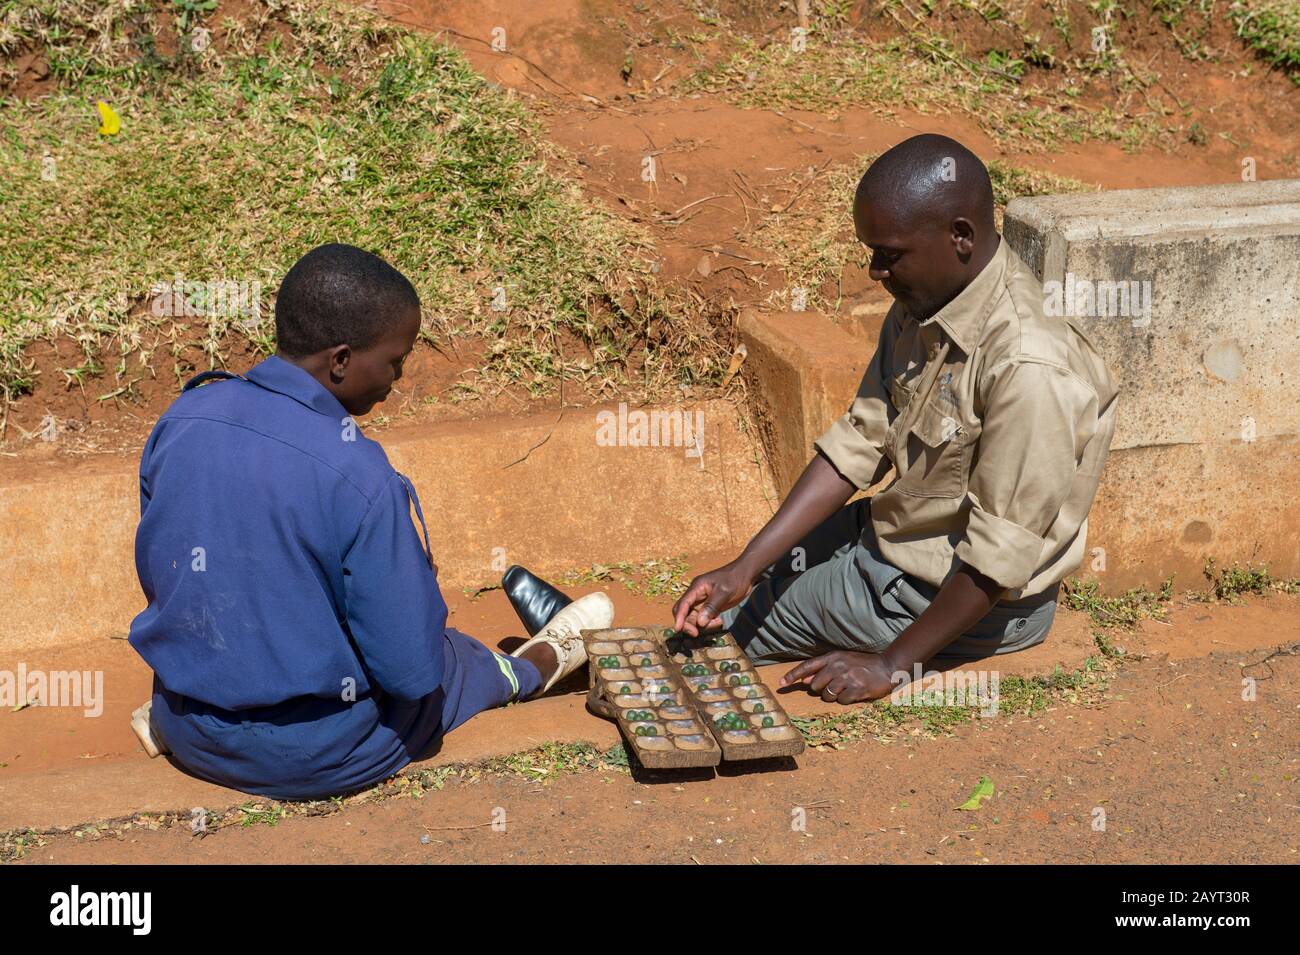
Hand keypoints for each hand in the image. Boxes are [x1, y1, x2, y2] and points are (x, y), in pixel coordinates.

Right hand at [672, 560, 754, 635]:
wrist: (746, 574)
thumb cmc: (735, 579)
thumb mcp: (724, 593)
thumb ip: (711, 607)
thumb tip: (700, 623)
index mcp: (697, 587)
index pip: (683, 604)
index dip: (679, 617)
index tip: (677, 629)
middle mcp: (696, 594)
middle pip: (684, 612)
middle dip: (688, 624)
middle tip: (696, 634)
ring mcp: (703, 600)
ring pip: (694, 617)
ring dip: (702, 624)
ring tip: (717, 623)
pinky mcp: (710, 605)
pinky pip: (704, 617)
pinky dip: (709, 622)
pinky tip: (719, 621)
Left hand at [780, 650, 898, 703]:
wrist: (887, 666)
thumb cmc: (862, 664)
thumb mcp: (842, 661)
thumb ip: (824, 670)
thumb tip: (806, 680)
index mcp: (832, 657)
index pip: (807, 666)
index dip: (792, 675)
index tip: (781, 684)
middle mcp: (837, 666)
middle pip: (816, 686)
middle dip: (821, 690)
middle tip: (835, 686)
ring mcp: (848, 678)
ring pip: (827, 695)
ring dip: (834, 696)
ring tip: (846, 689)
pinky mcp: (857, 689)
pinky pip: (842, 701)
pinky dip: (846, 700)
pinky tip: (855, 693)